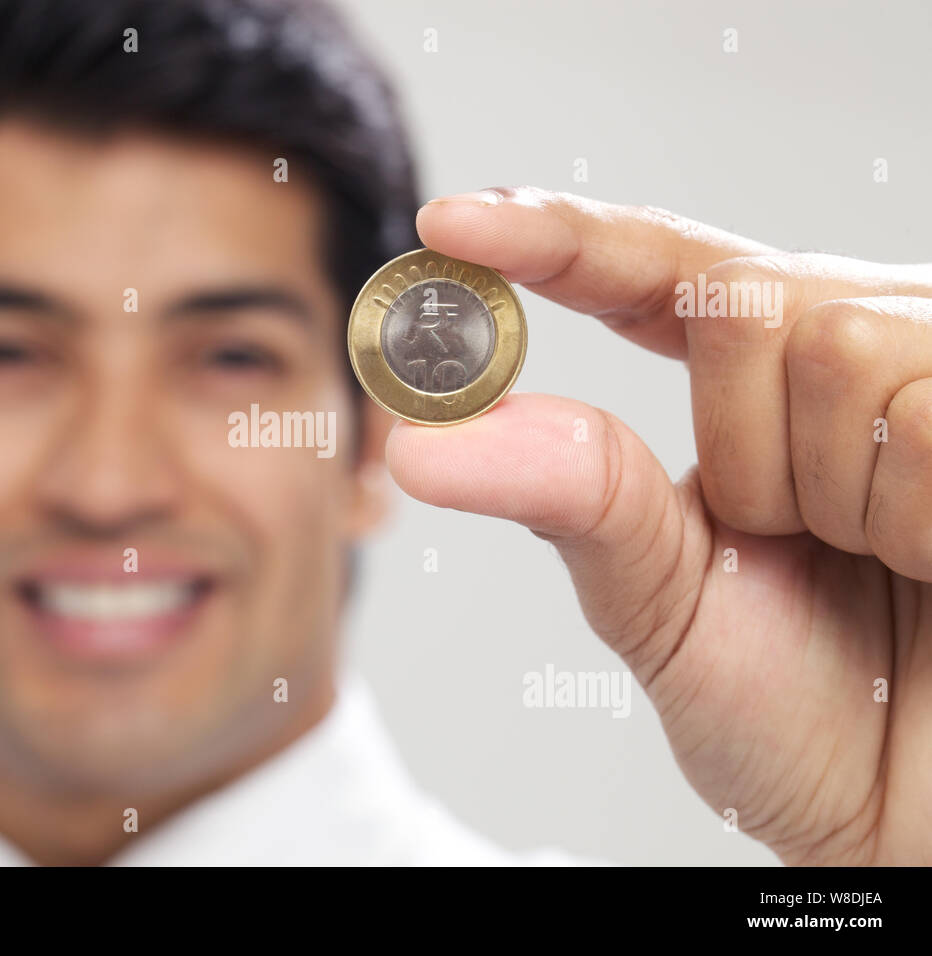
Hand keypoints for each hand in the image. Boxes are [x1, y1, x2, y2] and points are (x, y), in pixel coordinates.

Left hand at [387, 186, 931, 864]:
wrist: (916, 811)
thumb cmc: (800, 712)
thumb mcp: (662, 600)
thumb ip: (573, 499)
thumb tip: (420, 440)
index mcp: (760, 383)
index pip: (650, 273)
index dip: (554, 239)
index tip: (446, 224)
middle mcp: (855, 349)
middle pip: (741, 302)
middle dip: (743, 447)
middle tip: (798, 546)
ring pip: (834, 351)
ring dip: (833, 493)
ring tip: (885, 565)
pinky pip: (925, 411)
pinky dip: (909, 511)